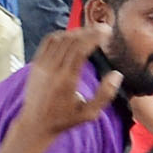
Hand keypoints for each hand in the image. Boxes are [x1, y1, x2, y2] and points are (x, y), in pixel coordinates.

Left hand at [16, 26, 121, 140]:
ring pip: (60, 38)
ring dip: (76, 32)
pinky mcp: (35, 64)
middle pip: (71, 40)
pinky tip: (71, 36)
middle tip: (102, 28)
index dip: (94, 36)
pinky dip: (61, 35)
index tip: (107, 31)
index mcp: (67, 80)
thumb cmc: (64, 120)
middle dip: (88, 31)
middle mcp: (52, 69)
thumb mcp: (89, 113)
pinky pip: (48, 42)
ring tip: (89, 31)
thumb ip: (105, 94)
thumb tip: (117, 75)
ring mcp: (42, 65)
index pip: (81, 48)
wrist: (35, 125)